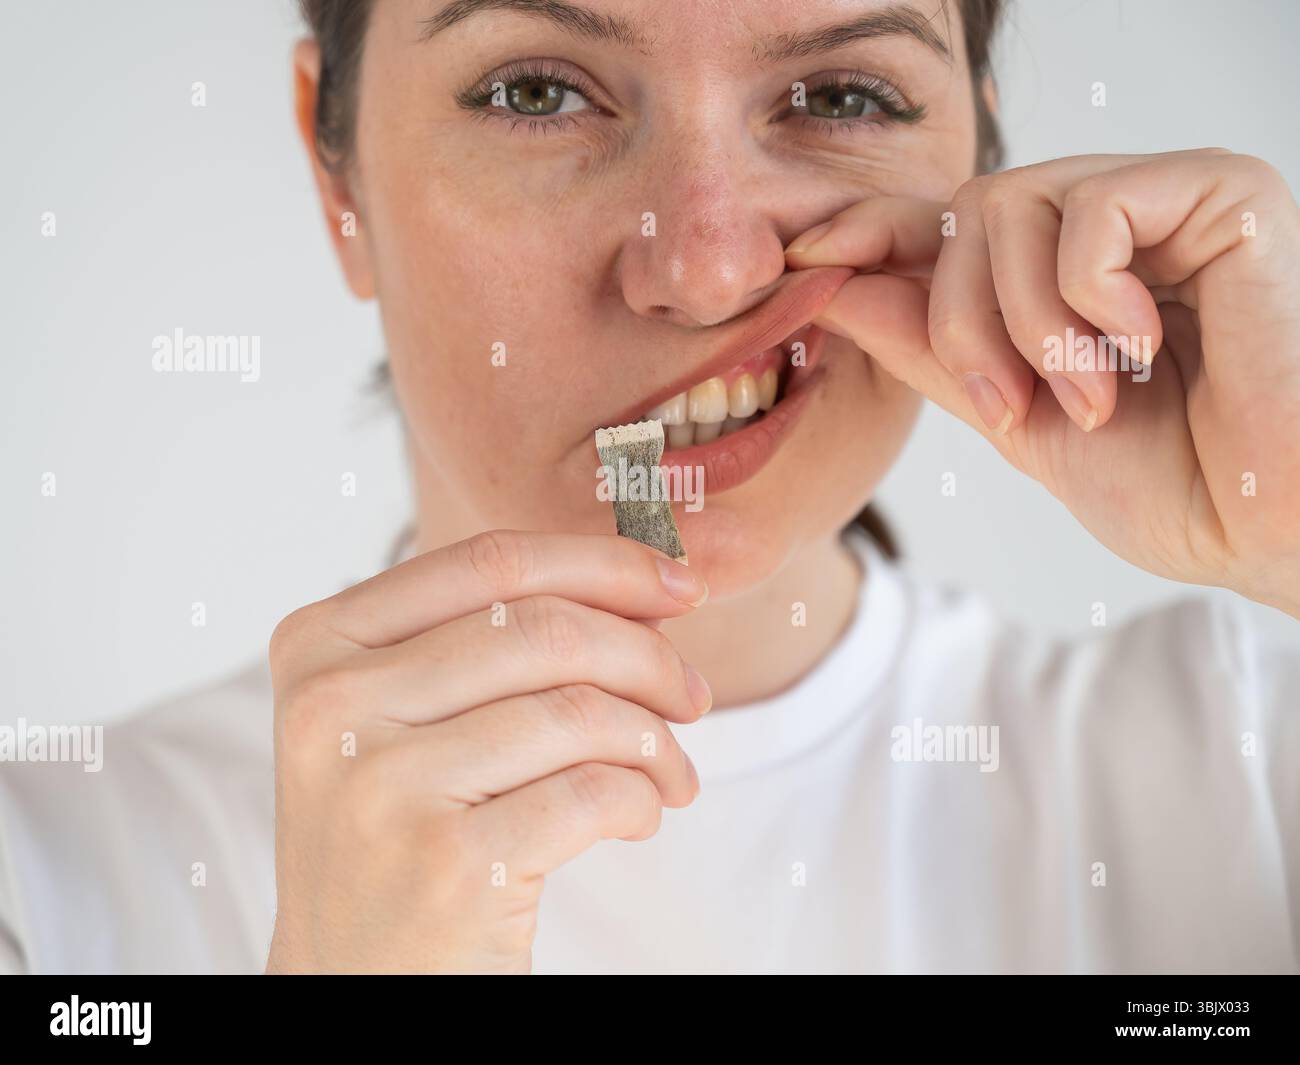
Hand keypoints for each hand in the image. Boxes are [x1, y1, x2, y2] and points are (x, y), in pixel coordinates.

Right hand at [264, 531, 710, 972]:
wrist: (357, 988)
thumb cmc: (396, 841)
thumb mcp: (404, 720)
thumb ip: (489, 643)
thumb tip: (643, 588)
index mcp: (319, 645)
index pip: (491, 562)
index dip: (606, 564)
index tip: (680, 586)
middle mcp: (333, 707)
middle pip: (545, 630)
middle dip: (649, 657)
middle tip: (692, 694)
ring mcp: (382, 785)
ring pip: (579, 710)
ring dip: (656, 740)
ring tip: (671, 773)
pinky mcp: (447, 864)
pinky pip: (595, 793)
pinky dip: (642, 798)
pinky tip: (640, 815)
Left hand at [786, 149, 1299, 615]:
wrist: (1264, 529)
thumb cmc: (1169, 485)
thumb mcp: (1014, 416)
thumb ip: (932, 348)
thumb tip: (835, 289)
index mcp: (1064, 272)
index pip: (950, 221)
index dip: (874, 233)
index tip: (807, 264)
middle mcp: (1113, 223)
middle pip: (964, 213)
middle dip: (959, 322)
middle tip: (1011, 406)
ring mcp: (1167, 200)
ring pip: (1011, 203)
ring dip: (1025, 325)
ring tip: (1090, 399)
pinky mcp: (1225, 193)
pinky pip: (1091, 208)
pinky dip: (1089, 297)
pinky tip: (1141, 349)